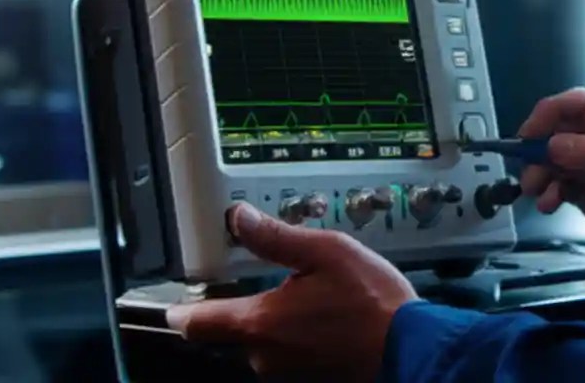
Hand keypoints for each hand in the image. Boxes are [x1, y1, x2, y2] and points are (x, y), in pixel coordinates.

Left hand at [166, 203, 417, 381]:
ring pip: (267, 344)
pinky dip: (303, 339)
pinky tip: (331, 322)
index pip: (198, 322)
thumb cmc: (373, 304)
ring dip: (282, 324)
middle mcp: (265, 356)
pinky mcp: (308, 381)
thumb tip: (240, 218)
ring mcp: (286, 373)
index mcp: (260, 322)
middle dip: (255, 309)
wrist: (410, 350)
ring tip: (320, 302)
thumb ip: (277, 237)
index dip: (182, 310)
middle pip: (236, 331)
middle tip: (290, 285)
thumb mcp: (327, 252)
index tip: (175, 304)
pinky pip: (291, 356)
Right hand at [519, 88, 584, 278]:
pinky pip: (560, 185)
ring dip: (540, 173)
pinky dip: (549, 193)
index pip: (580, 104)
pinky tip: (549, 205)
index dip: (551, 111)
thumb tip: (554, 144)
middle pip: (561, 131)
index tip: (529, 134)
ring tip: (536, 192)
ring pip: (555, 159)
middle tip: (529, 172)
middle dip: (540, 148)